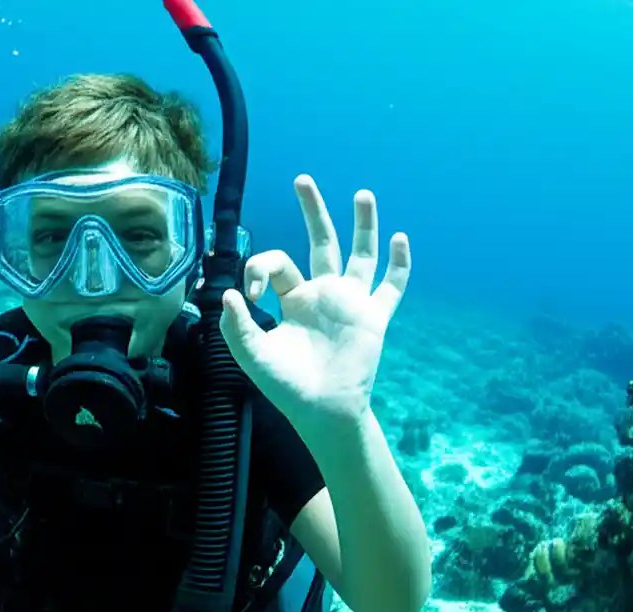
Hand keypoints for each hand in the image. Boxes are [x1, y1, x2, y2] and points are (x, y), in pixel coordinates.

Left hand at [219, 174, 410, 433]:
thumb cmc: (285, 385)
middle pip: (320, 241)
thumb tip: (231, 294)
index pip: (277, 264)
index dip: (259, 268)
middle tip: (302, 179)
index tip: (251, 295)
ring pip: (360, 254)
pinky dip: (399, 265)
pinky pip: (391, 287)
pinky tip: (401, 239)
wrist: (321, 411)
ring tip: (363, 194)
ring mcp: (351, 302)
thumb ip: (237, 325)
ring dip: (363, 225)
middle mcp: (323, 293)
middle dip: (312, 210)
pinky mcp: (374, 317)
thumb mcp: (253, 354)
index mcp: (293, 298)